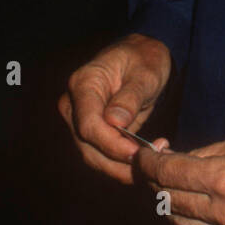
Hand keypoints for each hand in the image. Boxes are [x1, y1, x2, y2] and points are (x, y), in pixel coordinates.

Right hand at [57, 33, 171, 185]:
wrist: (142, 57)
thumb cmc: (144, 59)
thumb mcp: (145, 72)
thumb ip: (130, 96)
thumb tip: (114, 122)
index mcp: (83, 83)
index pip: (88, 124)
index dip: (110, 144)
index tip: (136, 153)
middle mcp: (74, 104)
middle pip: (87, 145)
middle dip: (117, 161)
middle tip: (150, 164)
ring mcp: (78, 120)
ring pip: (92, 155)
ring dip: (120, 167)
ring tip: (151, 164)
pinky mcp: (90, 132)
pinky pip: (101, 154)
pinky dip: (120, 163)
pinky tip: (144, 162)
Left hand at [136, 128, 224, 224]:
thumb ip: (208, 152)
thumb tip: (178, 158)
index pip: (169, 172)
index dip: (149, 162)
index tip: (143, 152)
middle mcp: (223, 211)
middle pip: (168, 199)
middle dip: (153, 180)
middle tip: (152, 164)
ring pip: (178, 222)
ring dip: (166, 203)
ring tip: (167, 183)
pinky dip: (186, 218)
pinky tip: (188, 202)